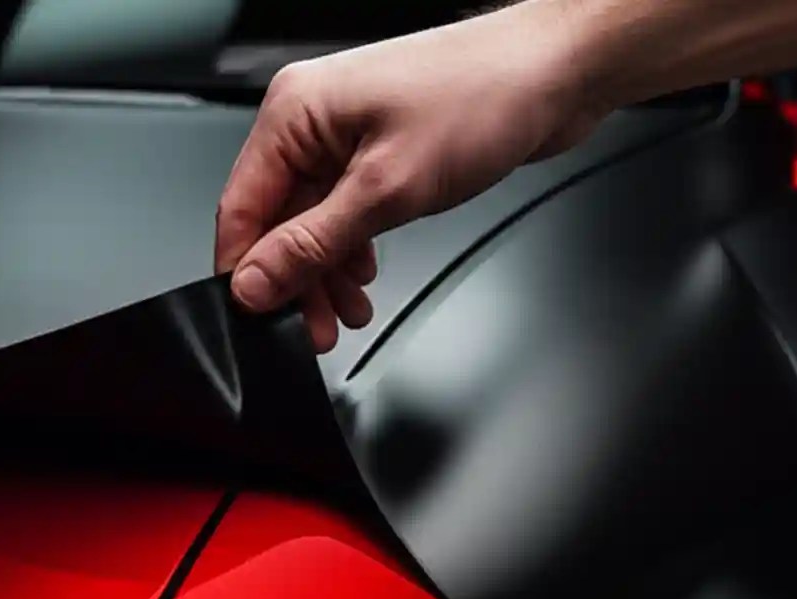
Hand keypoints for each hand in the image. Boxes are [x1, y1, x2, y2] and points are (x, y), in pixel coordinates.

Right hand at [214, 2, 606, 351]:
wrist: (556, 71)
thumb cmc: (482, 97)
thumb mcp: (386, 189)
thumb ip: (312, 243)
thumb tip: (256, 282)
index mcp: (294, 112)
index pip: (240, 205)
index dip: (246, 269)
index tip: (260, 316)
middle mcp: (311, 120)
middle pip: (276, 218)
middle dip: (295, 278)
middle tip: (315, 329)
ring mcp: (344, 135)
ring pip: (311, 220)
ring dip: (326, 270)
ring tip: (348, 311)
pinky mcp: (375, 149)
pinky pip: (342, 209)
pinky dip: (351, 247)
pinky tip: (365, 275)